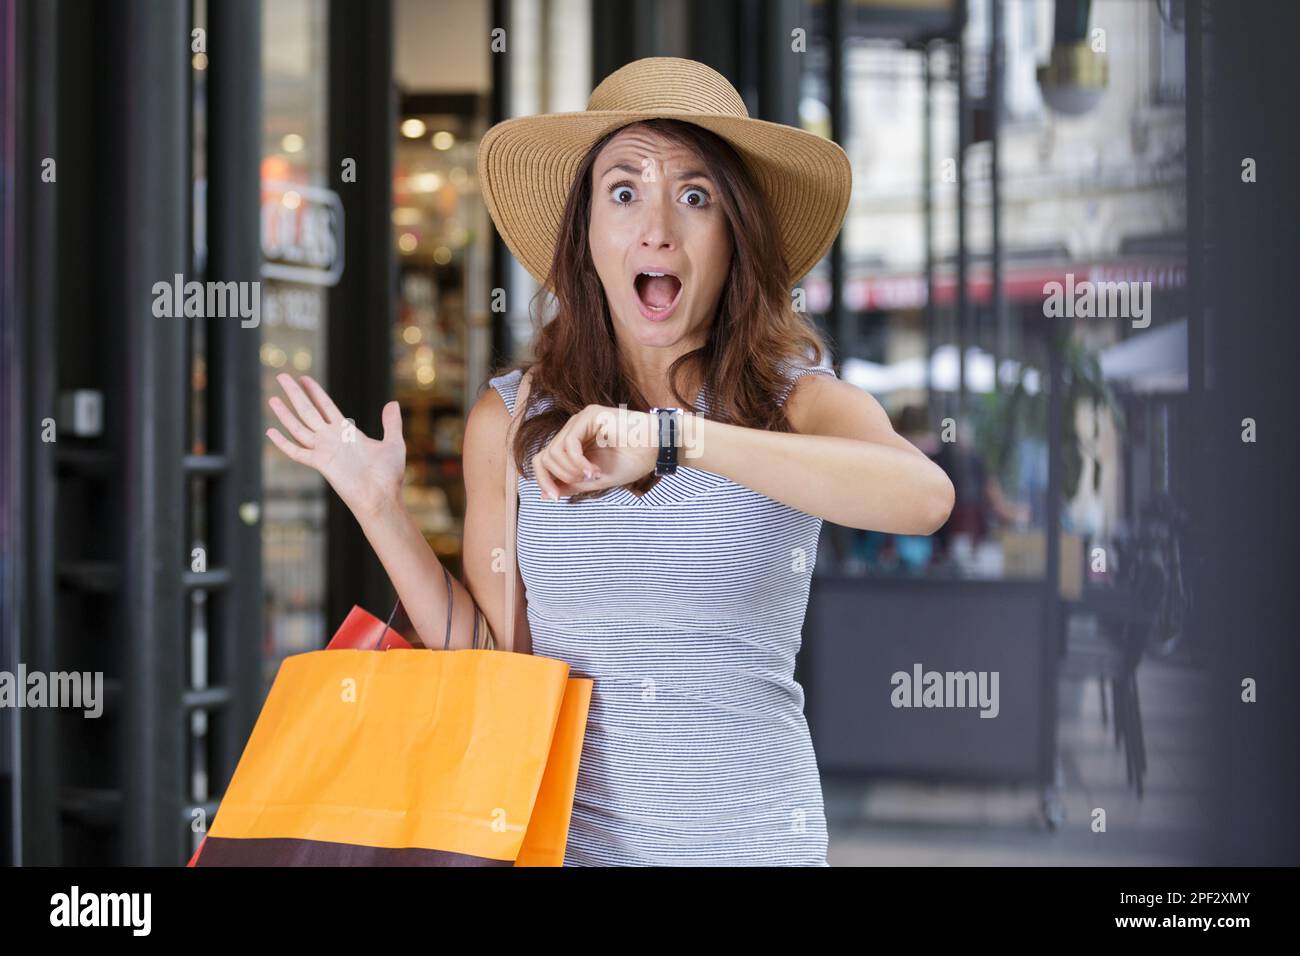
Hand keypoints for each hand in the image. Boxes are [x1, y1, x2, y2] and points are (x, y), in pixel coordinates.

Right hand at [265, 373, 405, 515]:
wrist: (382, 497)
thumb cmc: (389, 475)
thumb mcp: (393, 443)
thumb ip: (391, 423)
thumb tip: (393, 403)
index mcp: (347, 431)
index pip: (326, 406)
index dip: (314, 392)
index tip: (303, 378)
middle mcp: (332, 438)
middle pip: (308, 410)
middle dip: (295, 393)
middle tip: (282, 376)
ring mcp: (324, 450)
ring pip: (299, 427)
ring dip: (285, 414)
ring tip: (272, 398)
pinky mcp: (321, 463)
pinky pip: (297, 452)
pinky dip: (283, 443)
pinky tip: (270, 432)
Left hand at [531, 406, 661, 499]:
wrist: (658, 449)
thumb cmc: (633, 462)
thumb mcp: (596, 480)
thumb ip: (571, 484)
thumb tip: (546, 495)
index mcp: (574, 443)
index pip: (544, 460)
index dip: (543, 480)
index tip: (553, 499)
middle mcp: (574, 429)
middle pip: (545, 457)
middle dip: (559, 477)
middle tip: (585, 482)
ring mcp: (581, 420)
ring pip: (554, 451)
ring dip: (570, 471)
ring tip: (593, 475)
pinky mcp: (590, 416)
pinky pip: (569, 444)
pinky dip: (578, 462)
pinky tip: (594, 470)